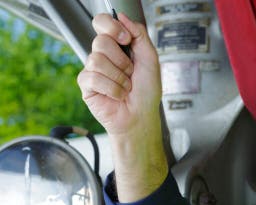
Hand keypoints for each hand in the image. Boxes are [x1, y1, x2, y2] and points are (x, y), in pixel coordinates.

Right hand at [77, 13, 160, 136]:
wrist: (141, 117)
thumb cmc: (146, 92)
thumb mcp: (150, 60)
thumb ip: (140, 35)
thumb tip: (122, 17)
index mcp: (117, 46)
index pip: (102, 23)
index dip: (112, 27)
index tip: (126, 39)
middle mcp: (103, 55)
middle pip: (100, 41)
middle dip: (122, 60)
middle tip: (130, 73)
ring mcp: (93, 70)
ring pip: (97, 59)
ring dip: (119, 77)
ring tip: (126, 87)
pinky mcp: (86, 85)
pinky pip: (93, 77)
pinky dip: (112, 88)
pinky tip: (117, 95)